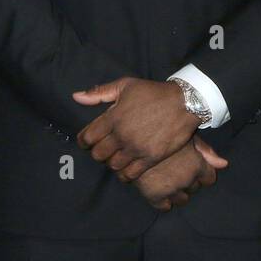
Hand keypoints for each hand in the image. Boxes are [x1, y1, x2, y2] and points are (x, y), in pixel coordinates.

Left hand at [73, 77, 198, 179]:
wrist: (184, 103)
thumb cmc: (153, 92)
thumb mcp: (125, 85)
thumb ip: (99, 93)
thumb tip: (76, 97)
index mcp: (113, 117)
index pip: (87, 137)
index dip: (83, 141)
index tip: (86, 141)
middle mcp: (122, 135)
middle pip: (98, 154)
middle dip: (97, 152)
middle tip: (102, 149)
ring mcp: (136, 148)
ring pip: (113, 165)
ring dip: (111, 163)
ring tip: (115, 157)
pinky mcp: (150, 158)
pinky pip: (130, 174)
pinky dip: (124, 174)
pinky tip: (126, 169)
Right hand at [132, 138, 225, 210]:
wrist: (135, 132)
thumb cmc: (163, 129)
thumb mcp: (185, 134)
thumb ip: (205, 150)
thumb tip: (224, 164)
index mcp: (197, 164)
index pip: (209, 178)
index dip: (202, 173)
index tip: (192, 167)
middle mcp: (187, 179)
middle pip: (195, 188)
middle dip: (189, 181)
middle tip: (176, 169)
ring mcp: (171, 188)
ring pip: (182, 200)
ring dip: (177, 191)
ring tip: (167, 178)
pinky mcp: (153, 194)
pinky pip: (164, 207)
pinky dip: (163, 201)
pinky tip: (158, 188)